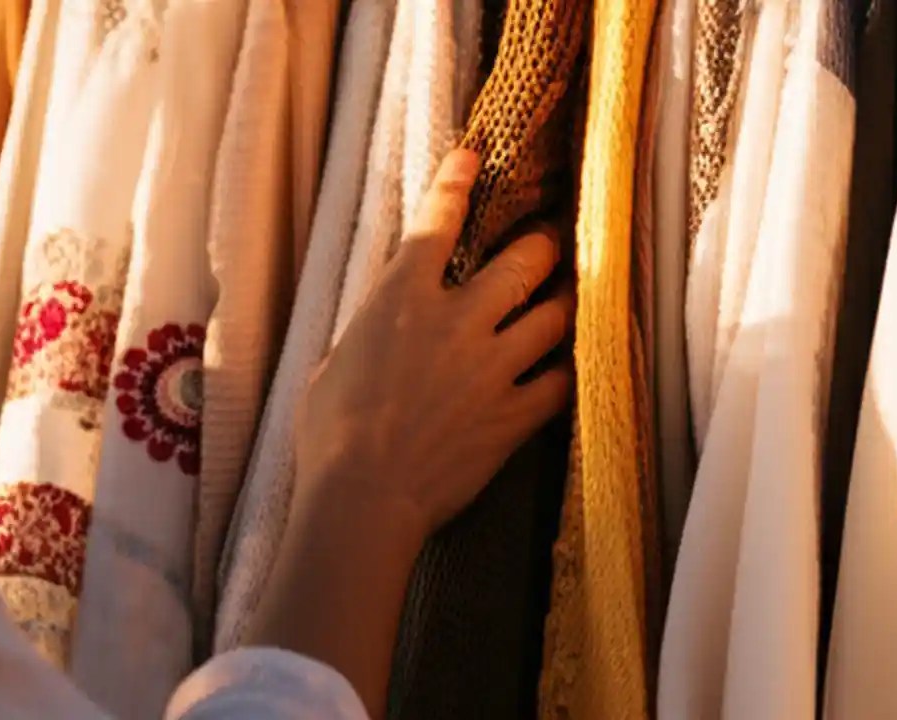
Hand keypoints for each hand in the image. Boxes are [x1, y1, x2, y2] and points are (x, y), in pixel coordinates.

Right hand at [295, 148, 573, 543]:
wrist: (362, 498)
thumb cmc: (330, 435)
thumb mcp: (336, 363)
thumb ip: (373, 332)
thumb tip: (389, 326)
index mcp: (402, 299)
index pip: (439, 222)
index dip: (458, 181)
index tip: (474, 155)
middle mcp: (457, 320)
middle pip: (526, 259)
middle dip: (542, 245)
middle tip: (546, 245)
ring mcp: (492, 367)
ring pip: (556, 314)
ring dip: (564, 303)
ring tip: (566, 301)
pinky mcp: (513, 415)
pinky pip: (560, 382)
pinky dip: (563, 372)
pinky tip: (562, 370)